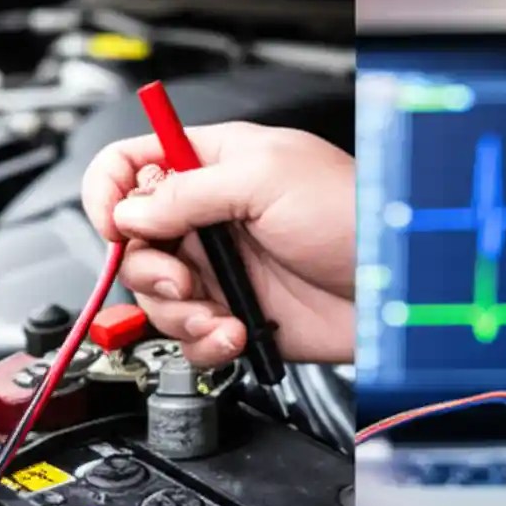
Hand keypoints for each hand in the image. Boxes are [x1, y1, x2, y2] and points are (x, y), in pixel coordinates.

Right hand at [82, 121, 354, 366]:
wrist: (396, 286)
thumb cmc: (355, 213)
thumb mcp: (265, 179)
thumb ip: (187, 192)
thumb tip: (130, 211)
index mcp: (214, 165)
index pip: (133, 164)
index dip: (110, 192)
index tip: (112, 224)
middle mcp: (211, 216)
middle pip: (133, 240)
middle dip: (146, 265)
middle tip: (180, 276)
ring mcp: (222, 268)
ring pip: (154, 295)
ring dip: (177, 310)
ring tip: (218, 312)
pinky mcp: (235, 315)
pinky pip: (188, 336)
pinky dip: (202, 341)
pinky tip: (236, 333)